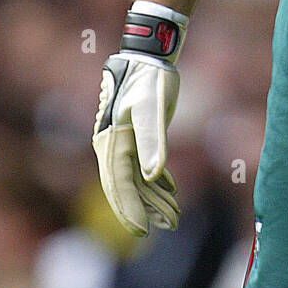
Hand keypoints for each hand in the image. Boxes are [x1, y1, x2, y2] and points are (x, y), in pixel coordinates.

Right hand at [92, 2, 186, 235]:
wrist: (148, 56)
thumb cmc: (148, 79)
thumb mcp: (152, 109)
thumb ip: (152, 143)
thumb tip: (154, 176)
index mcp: (112, 142)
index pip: (119, 185)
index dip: (131, 210)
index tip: (144, 231)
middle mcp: (114, 146)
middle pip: (127, 187)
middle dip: (144, 210)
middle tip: (168, 226)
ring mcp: (125, 141)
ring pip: (137, 178)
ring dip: (155, 198)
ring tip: (175, 216)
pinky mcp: (138, 135)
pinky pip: (143, 166)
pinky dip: (158, 181)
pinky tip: (170, 191)